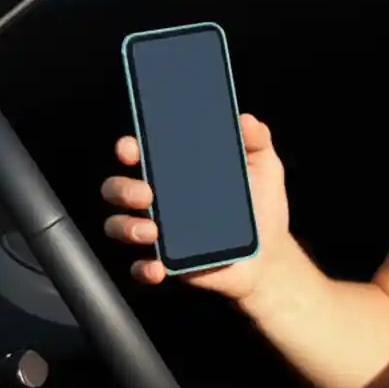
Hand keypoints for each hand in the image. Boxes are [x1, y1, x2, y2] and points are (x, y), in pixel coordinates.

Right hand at [101, 113, 289, 305]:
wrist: (270, 255)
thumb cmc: (261, 205)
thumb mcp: (265, 167)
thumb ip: (257, 140)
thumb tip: (245, 118)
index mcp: (176, 171)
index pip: (140, 153)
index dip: (127, 148)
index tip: (131, 148)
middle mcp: (159, 199)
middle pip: (118, 188)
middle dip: (123, 188)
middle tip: (147, 194)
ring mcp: (158, 232)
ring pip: (118, 225)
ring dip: (126, 226)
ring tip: (151, 232)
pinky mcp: (165, 263)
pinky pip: (139, 267)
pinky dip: (143, 268)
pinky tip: (158, 267)